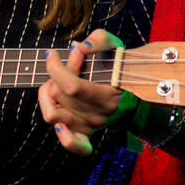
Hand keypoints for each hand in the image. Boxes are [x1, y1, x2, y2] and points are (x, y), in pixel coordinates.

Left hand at [39, 29, 140, 155]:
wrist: (136, 89)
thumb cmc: (121, 66)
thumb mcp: (115, 45)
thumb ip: (99, 40)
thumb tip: (79, 47)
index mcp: (107, 95)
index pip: (71, 86)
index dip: (55, 67)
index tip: (52, 54)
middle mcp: (98, 115)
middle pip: (59, 96)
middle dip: (55, 75)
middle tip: (63, 65)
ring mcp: (91, 126)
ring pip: (53, 115)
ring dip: (48, 96)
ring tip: (56, 84)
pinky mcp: (87, 133)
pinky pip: (72, 144)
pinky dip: (62, 134)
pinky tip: (59, 120)